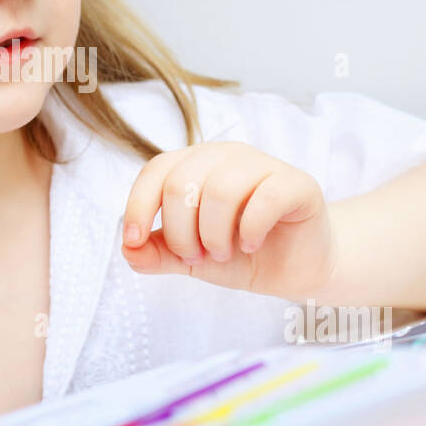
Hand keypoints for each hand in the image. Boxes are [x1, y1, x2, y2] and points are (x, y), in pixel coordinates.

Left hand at [121, 141, 336, 298]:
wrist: (295, 269)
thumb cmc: (241, 254)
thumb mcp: (190, 259)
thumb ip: (159, 252)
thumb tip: (128, 250)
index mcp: (196, 164)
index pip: (157, 170)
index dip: (138, 204)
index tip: (134, 240)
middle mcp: (227, 156)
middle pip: (182, 183)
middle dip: (180, 232)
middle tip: (196, 256)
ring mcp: (264, 165)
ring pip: (220, 189)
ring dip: (214, 234)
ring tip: (224, 253)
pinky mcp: (297, 183)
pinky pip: (265, 198)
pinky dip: (250, 231)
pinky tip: (250, 246)